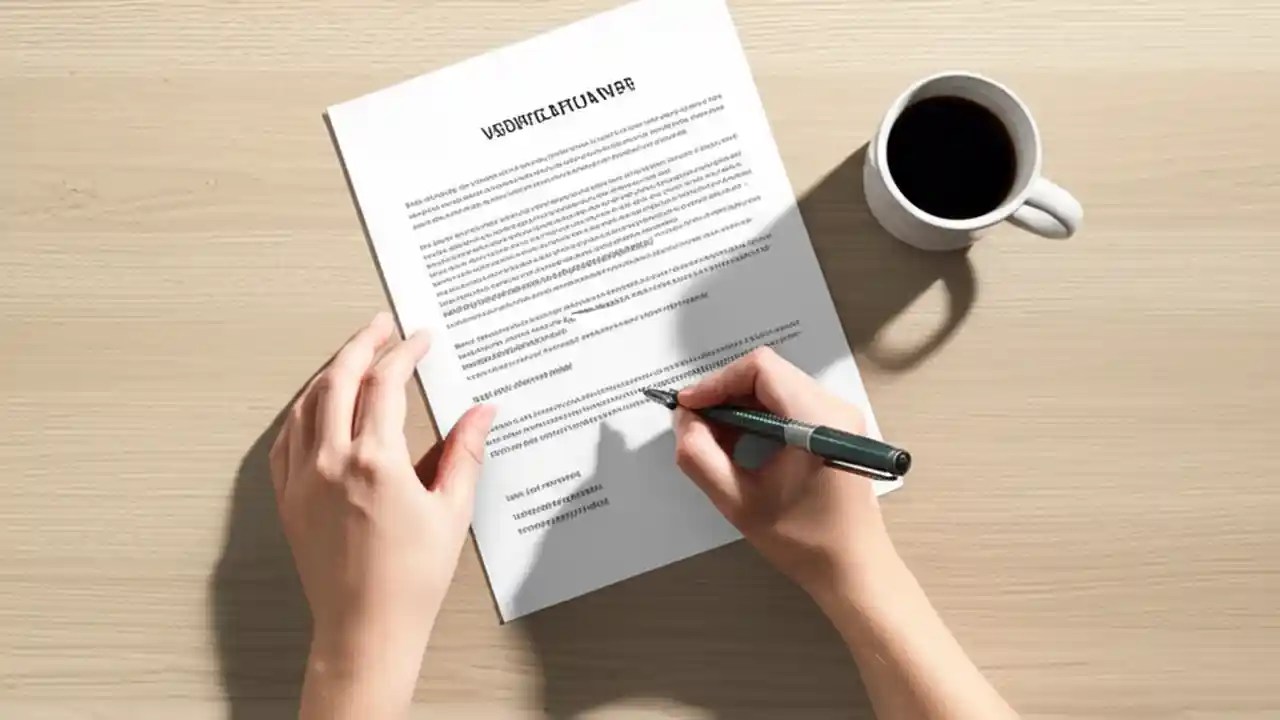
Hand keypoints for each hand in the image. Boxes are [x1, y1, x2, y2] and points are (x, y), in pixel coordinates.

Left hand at [270, 312, 494, 718]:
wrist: (365, 628)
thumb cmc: (410, 579)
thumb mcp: (451, 512)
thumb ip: (465, 453)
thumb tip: (481, 413)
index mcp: (375, 461)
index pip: (386, 383)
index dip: (405, 352)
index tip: (419, 340)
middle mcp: (331, 462)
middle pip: (339, 379)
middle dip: (362, 343)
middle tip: (381, 327)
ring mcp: (302, 479)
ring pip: (307, 402)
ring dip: (330, 371)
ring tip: (352, 357)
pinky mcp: (288, 498)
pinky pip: (287, 438)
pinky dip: (303, 410)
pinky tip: (317, 405)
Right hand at [672, 347, 893, 604]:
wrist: (854, 569)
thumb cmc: (803, 541)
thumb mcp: (738, 501)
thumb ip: (700, 457)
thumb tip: (684, 420)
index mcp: (817, 418)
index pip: (760, 369)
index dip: (717, 382)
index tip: (688, 408)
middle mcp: (834, 407)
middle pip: (768, 374)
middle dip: (725, 395)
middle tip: (696, 425)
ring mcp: (840, 416)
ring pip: (777, 387)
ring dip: (741, 407)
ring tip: (716, 440)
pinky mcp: (838, 429)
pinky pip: (790, 404)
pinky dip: (760, 417)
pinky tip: (742, 446)